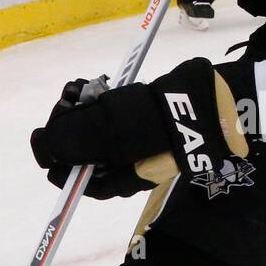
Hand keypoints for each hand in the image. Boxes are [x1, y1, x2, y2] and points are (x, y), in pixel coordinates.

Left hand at [30, 60, 249, 198]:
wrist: (219, 104)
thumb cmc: (170, 124)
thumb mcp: (119, 131)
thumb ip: (81, 139)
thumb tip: (46, 145)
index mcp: (122, 179)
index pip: (77, 180)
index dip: (56, 157)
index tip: (50, 130)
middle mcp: (126, 166)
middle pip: (83, 152)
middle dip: (70, 125)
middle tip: (71, 99)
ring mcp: (137, 143)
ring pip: (95, 132)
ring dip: (83, 109)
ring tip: (83, 88)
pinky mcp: (145, 122)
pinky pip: (112, 117)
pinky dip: (100, 102)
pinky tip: (97, 85)